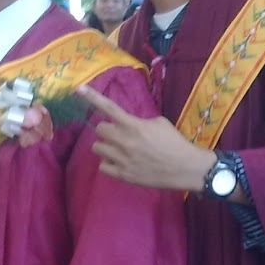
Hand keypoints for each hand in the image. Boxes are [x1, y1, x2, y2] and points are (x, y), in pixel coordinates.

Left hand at [75, 84, 214, 191]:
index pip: (108, 107)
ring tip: (119, 149)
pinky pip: (103, 166)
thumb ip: (139, 121)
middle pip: (99, 130)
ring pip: (97, 148)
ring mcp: (122, 159)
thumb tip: (128, 124)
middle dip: (107, 130)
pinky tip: (120, 163)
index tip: (79, 89)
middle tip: (119, 134)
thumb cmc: (175, 142)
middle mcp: (124, 141)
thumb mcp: (159, 123)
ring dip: (106, 146)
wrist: (186, 168)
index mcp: (133, 125)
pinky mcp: (123, 175)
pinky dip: (109, 163)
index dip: (92, 97)